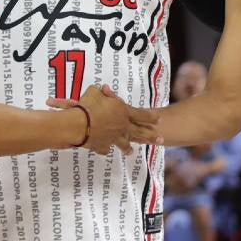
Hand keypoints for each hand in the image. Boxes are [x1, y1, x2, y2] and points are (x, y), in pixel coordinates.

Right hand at [47, 85, 162, 152]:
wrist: (78, 125)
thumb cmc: (89, 105)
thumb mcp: (95, 92)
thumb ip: (101, 92)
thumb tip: (103, 89)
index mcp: (124, 113)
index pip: (142, 115)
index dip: (151, 117)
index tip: (159, 120)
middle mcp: (122, 127)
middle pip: (140, 132)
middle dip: (151, 136)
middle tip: (161, 140)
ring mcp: (113, 139)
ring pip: (124, 144)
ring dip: (128, 148)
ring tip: (131, 152)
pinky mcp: (102, 146)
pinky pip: (105, 148)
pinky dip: (105, 148)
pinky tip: (106, 150)